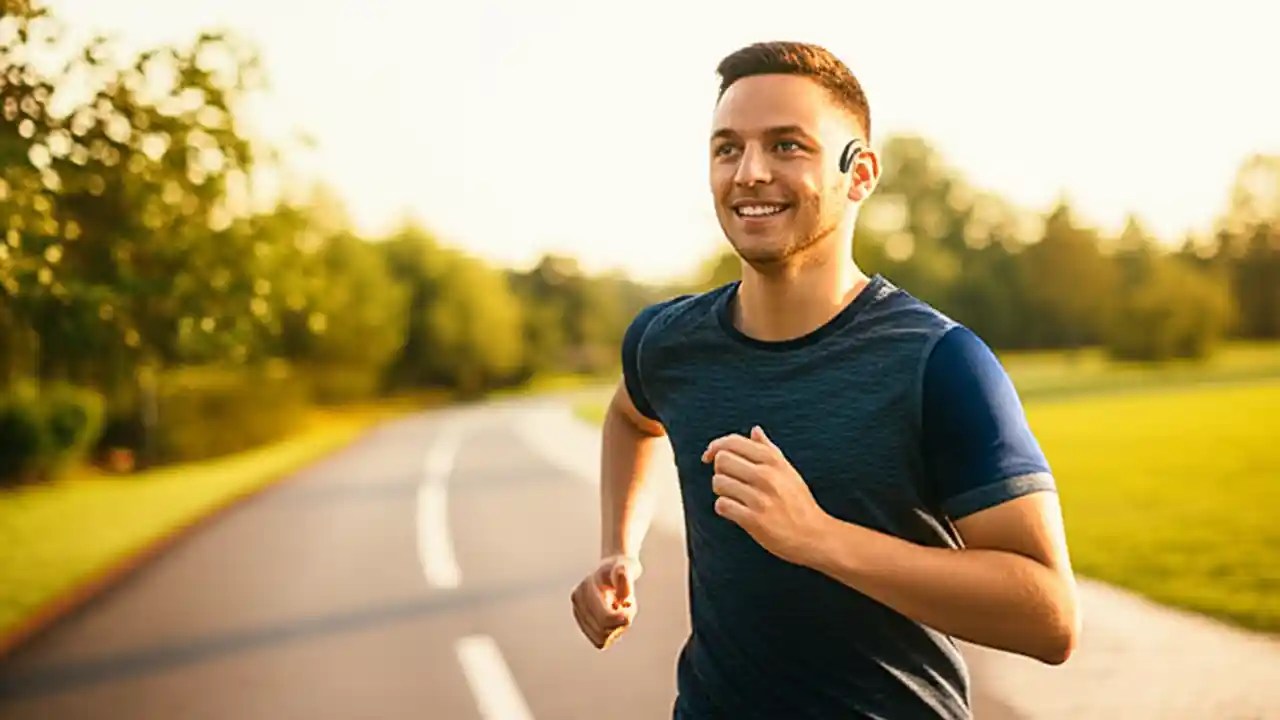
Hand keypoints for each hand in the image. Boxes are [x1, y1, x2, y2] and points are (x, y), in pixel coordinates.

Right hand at [570, 554, 641, 648]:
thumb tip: (625, 599)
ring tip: (620, 611)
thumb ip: (626, 580)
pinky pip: (599, 641)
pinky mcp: (583, 623)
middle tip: (628, 607)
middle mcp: (578, 601)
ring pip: (601, 639)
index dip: (622, 619)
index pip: (605, 618)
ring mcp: (578, 613)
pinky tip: (614, 619)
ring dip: (616, 629)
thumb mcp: (628, 568)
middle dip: (620, 624)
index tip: (631, 607)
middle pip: (602, 631)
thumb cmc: (622, 568)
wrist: (613, 569)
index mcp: (586, 588)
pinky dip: (611, 634)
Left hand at [702, 425, 830, 565]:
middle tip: (730, 482)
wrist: (814, 535)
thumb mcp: (788, 471)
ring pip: (718, 482)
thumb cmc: (799, 503)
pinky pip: (722, 505)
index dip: (715, 446)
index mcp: (773, 461)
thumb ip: (769, 449)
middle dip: (720, 470)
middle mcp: (766, 476)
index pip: (734, 442)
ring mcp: (760, 497)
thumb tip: (754, 430)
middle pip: (721, 460)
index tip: (709, 456)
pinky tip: (736, 511)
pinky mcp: (754, 519)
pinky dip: (724, 508)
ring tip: (735, 498)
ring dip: (722, 491)